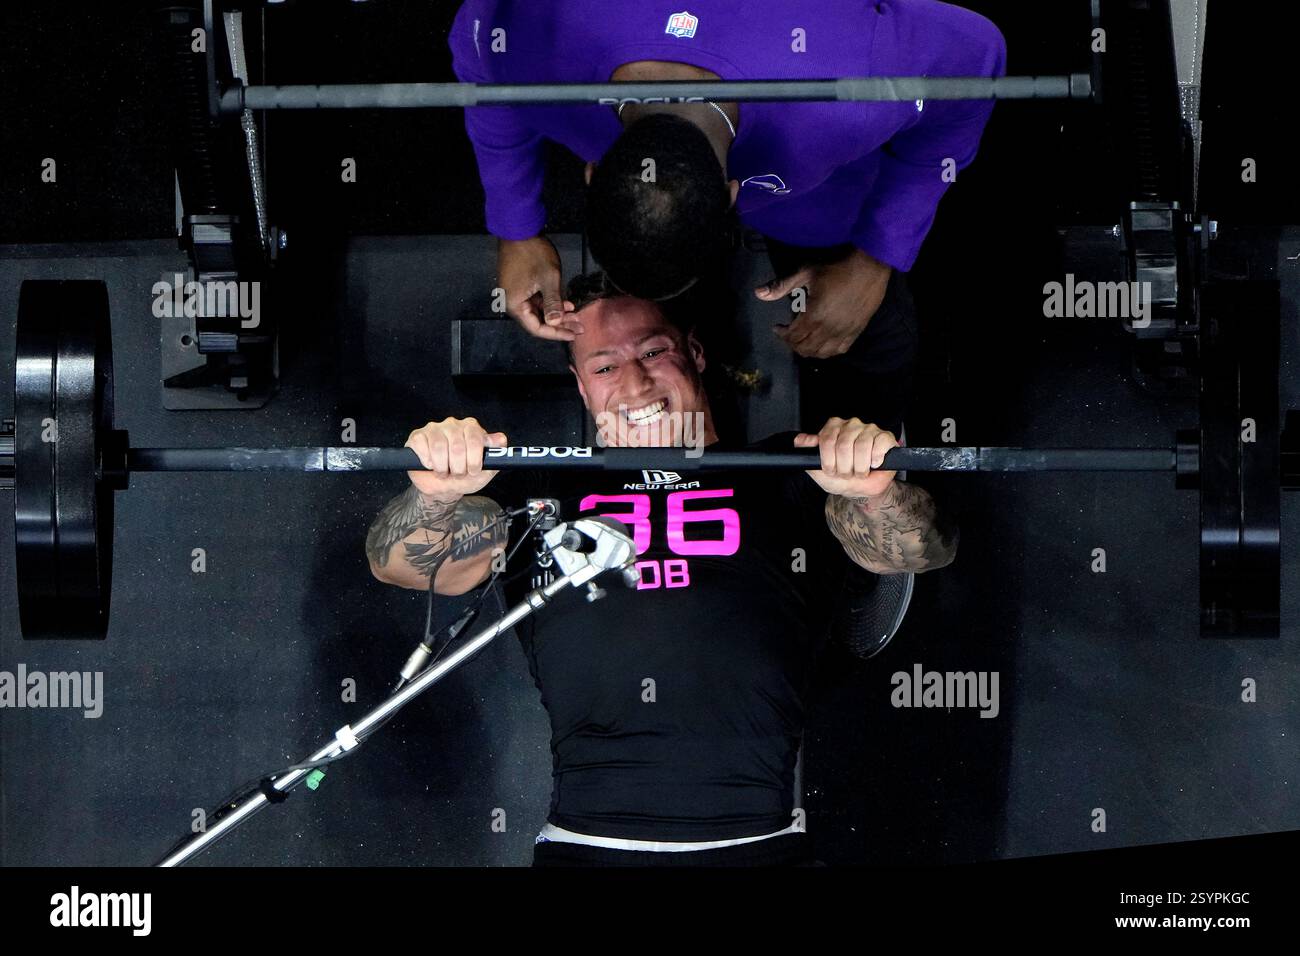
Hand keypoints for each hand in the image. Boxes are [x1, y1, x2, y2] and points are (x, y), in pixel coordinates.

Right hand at [405, 417, 506, 500]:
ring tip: (445, 472)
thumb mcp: (485, 470)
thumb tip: (500, 439)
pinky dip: (428, 462)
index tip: (472, 470)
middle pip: (457, 446)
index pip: (475, 438)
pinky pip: (422, 447)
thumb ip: (496, 455)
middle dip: (458, 467)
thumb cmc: (465, 476)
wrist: (444, 488)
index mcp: (471, 428)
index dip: (474, 459)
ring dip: (442, 467)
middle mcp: (453, 424)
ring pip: (439, 448)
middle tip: (457, 473)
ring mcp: (434, 429)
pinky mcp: (418, 436)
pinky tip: (431, 465)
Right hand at [497, 236, 580, 340]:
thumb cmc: (534, 254)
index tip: (574, 334)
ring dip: (557, 313)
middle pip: (537, 321)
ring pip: (538, 311)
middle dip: (560, 324)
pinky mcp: (519, 285)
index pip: (537, 328)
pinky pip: (535, 300)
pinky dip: (550, 302)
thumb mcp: (548, 279)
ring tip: (575, 313)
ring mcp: (515, 293)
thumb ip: (553, 303)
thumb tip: (555, 323)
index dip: (556, 333)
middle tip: (580, 326)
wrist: (518, 229)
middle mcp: (512, 303)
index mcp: (515, 306)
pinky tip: (565, 302)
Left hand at [756, 248, 891, 358]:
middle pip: (804, 348)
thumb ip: (781, 286)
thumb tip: (758, 293)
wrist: (869, 268)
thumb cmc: (835, 269)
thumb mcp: (805, 273)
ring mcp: (842, 333)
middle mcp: (827, 330)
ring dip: (808, 350)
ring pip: (820, 353)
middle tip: (788, 334)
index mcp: (813, 317)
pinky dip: (827, 351)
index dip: (781, 334)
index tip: (777, 328)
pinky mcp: (855, 333)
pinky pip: (838, 351)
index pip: (792, 336)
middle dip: (792, 344)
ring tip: (803, 340)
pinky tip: (822, 344)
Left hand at [794, 417, 897, 497]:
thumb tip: (800, 440)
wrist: (862, 489)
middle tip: (847, 473)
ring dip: (860, 467)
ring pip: (862, 446)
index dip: (829, 461)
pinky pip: (879, 445)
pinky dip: (876, 460)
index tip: (832, 470)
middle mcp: (850, 425)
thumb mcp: (819, 470)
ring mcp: (869, 429)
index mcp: (833, 427)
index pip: (827, 440)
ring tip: (860, 471)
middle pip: (844, 445)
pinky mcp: (885, 437)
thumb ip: (807, 454)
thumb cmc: (841, 477)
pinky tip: (874, 464)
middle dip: (845, 467)